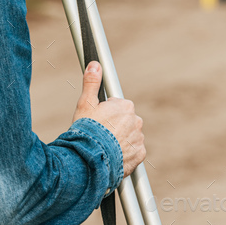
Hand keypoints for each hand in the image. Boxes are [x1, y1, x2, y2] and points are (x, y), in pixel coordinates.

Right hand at [72, 61, 145, 177]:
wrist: (90, 159)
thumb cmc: (87, 130)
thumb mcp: (85, 103)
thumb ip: (92, 82)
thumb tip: (95, 65)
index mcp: (125, 106)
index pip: (118, 106)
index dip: (106, 113)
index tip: (98, 121)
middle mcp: (136, 121)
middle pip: (125, 121)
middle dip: (115, 126)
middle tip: (100, 133)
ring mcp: (139, 139)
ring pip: (130, 136)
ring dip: (120, 140)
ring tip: (105, 146)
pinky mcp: (139, 155)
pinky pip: (134, 151)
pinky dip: (125, 153)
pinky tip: (113, 155)